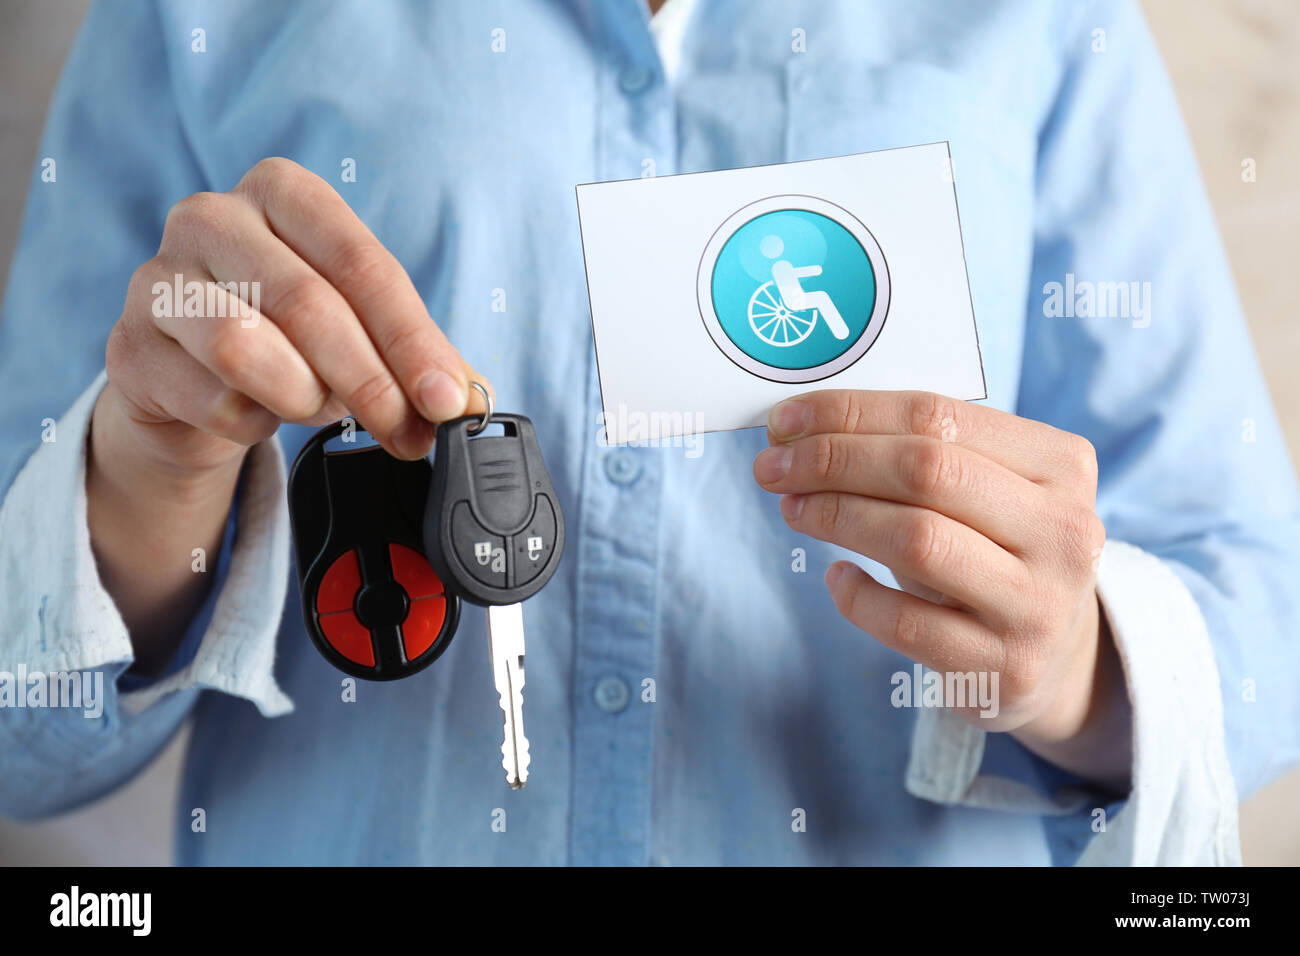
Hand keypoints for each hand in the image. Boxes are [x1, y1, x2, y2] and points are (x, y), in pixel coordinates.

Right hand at [89, 157, 487, 668]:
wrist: (193, 382)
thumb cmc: (290, 337)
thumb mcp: (361, 330)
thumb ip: (417, 358)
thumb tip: (467, 400)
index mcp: (283, 192)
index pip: (363, 264)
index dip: (413, 341)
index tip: (447, 401)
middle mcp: (211, 217)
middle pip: (310, 305)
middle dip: (372, 382)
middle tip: (407, 431)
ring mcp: (158, 279)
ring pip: (247, 347)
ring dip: (305, 397)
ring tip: (321, 409)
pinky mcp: (130, 348)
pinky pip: (210, 398)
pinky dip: (253, 422)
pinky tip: (259, 415)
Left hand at [753, 390, 1130, 790]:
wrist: (1055, 659)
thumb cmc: (992, 552)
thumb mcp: (979, 493)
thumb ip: (914, 451)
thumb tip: (800, 428)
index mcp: (1061, 464)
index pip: (937, 416)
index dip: (848, 413)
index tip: (783, 421)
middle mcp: (1064, 531)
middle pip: (926, 471)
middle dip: (833, 461)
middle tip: (772, 467)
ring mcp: (1039, 604)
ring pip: (918, 539)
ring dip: (837, 517)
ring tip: (794, 510)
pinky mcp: (1005, 667)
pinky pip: (906, 623)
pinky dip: (856, 596)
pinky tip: (836, 577)